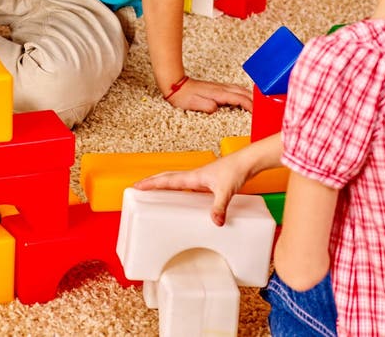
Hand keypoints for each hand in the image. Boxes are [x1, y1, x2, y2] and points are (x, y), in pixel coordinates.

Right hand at [135, 152, 250, 225]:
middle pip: (168, 178)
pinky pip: (187, 187)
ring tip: (154, 193)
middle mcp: (194, 177)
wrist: (247, 162)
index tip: (137, 185)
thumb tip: (215, 222)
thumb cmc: (236, 170)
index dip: (152, 183)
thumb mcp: (226, 190)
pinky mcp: (208, 183)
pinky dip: (179, 191)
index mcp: (194, 177)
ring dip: (164, 185)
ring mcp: (201, 179)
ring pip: (177, 181)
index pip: (168, 180)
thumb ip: (219, 206)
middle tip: (139, 187)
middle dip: (153, 182)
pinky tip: (182, 199)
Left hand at [165, 76, 252, 113]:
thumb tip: (216, 108)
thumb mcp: (194, 104)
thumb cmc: (184, 96)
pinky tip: (244, 96)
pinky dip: (243, 93)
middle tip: (262, 109)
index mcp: (218, 94)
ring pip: (240, 89)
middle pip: (243, 92)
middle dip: (254, 100)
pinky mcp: (218, 87)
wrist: (176, 85)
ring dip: (250, 95)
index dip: (249, 106)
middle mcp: (221, 88)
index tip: (256, 113)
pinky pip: (235, 89)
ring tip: (257, 103)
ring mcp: (220, 87)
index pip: (239, 99)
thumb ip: (207, 106)